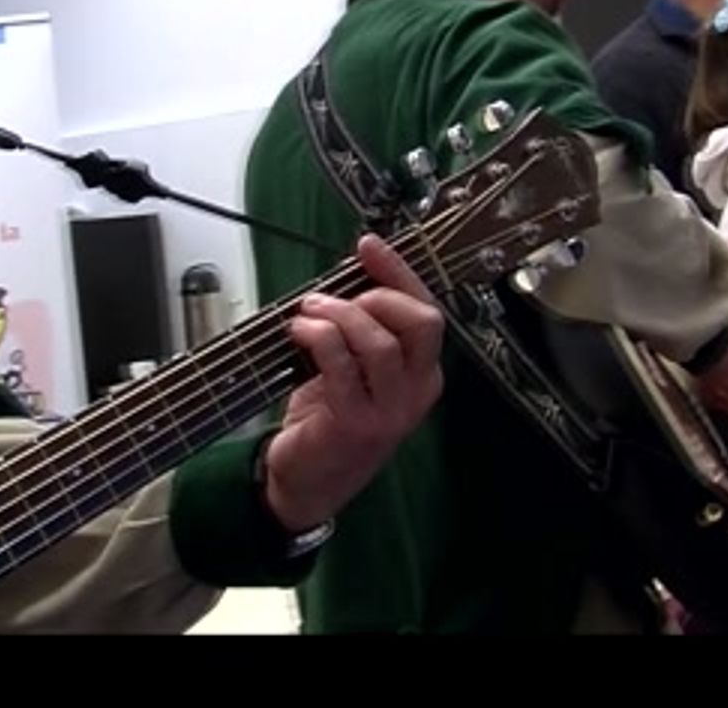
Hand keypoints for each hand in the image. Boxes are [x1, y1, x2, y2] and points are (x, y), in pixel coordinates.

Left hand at [262, 234, 445, 532]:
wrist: (307, 482)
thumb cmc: (330, 417)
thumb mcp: (355, 367)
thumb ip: (360, 328)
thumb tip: (348, 275)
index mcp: (423, 373)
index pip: (427, 311)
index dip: (398, 272)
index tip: (367, 245)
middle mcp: (417, 392)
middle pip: (422, 322)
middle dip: (377, 295)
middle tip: (334, 298)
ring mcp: (391, 411)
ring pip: (380, 342)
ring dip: (339, 315)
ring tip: (308, 312)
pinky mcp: (356, 423)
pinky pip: (342, 365)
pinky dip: (319, 338)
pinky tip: (299, 332)